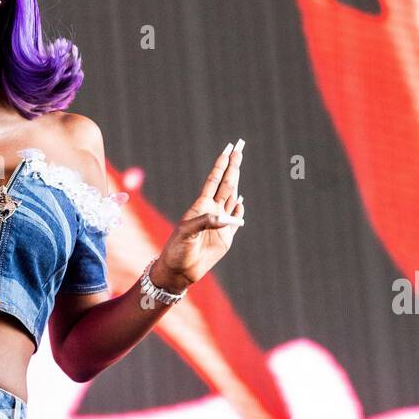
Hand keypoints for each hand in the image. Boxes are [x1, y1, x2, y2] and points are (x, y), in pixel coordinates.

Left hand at [152, 140, 245, 291]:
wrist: (179, 271)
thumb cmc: (177, 250)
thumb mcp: (186, 233)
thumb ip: (205, 222)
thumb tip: (225, 217)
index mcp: (200, 206)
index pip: (214, 180)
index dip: (222, 164)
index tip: (229, 149)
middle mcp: (211, 211)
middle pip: (226, 184)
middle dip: (233, 166)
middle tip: (240, 147)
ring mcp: (220, 224)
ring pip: (231, 198)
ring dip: (236, 182)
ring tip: (239, 164)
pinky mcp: (226, 238)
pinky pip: (235, 220)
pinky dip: (239, 211)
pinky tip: (241, 201)